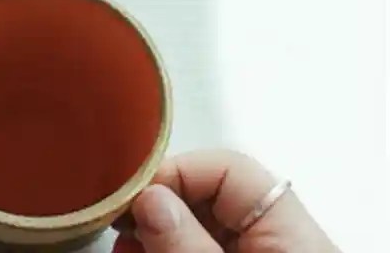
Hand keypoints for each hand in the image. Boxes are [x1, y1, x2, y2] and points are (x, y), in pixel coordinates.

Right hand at [114, 150, 338, 252]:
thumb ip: (186, 245)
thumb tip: (148, 198)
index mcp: (291, 230)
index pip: (229, 168)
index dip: (174, 173)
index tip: (131, 196)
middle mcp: (281, 236)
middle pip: (210, 194)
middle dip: (157, 205)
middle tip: (119, 225)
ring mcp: (263, 251)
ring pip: (201, 220)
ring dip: (156, 228)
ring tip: (123, 246)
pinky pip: (205, 243)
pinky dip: (169, 246)